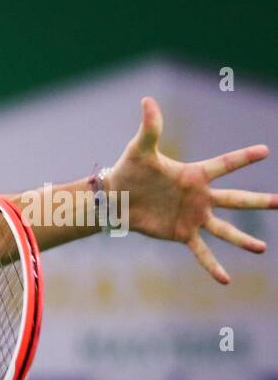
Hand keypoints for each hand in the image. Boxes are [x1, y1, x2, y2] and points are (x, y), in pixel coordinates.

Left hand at [108, 96, 275, 283]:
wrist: (117, 198)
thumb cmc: (130, 171)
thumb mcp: (140, 149)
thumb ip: (150, 127)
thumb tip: (147, 99)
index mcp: (194, 175)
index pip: (225, 164)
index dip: (243, 157)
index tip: (265, 150)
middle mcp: (200, 197)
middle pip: (236, 200)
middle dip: (259, 201)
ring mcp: (193, 217)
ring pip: (225, 230)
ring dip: (243, 239)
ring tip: (262, 248)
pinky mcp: (181, 234)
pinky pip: (201, 252)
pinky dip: (212, 266)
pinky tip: (225, 280)